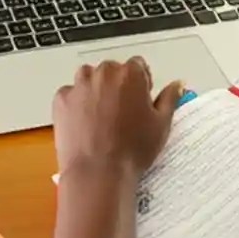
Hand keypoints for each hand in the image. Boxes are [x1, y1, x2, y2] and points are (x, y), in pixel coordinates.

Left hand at [50, 58, 182, 237]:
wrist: (98, 171)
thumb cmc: (131, 150)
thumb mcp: (161, 124)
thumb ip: (170, 98)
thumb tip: (177, 85)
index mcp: (130, 74)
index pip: (138, 66)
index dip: (140, 84)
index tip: (139, 100)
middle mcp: (103, 73)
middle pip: (112, 71)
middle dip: (116, 86)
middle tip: (121, 113)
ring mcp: (79, 85)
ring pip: (89, 79)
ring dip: (95, 91)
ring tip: (102, 118)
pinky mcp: (61, 99)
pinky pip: (70, 94)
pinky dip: (76, 104)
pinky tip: (85, 124)